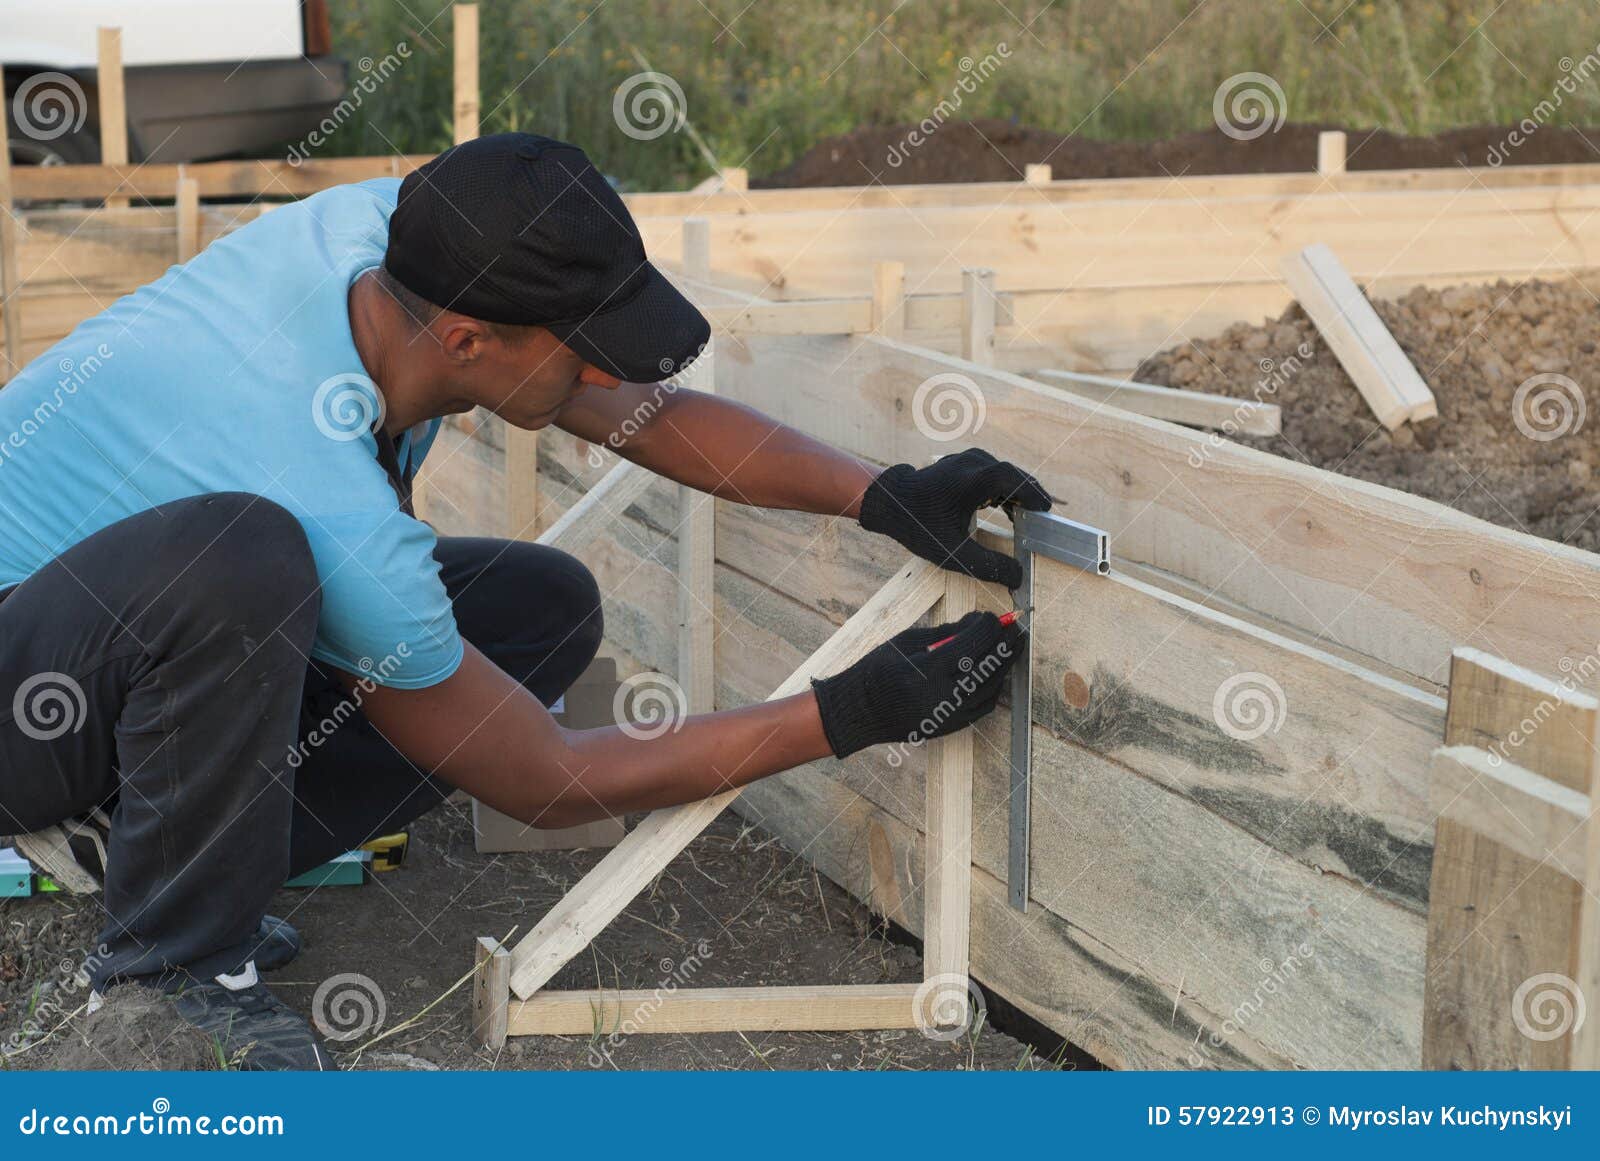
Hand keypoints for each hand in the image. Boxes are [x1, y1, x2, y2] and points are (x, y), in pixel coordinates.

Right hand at [810, 611, 1023, 757]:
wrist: (859, 711)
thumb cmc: (878, 670)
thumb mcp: (907, 641)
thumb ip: (945, 633)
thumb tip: (978, 622)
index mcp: (929, 668)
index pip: (976, 642)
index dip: (990, 625)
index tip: (992, 615)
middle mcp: (943, 694)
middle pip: (991, 664)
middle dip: (1007, 642)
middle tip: (1015, 627)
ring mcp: (949, 714)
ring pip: (993, 686)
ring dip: (1006, 664)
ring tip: (1011, 647)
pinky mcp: (951, 727)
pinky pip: (984, 706)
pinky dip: (994, 687)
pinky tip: (996, 674)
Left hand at [858, 449, 1050, 588]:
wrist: (889, 502)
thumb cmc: (919, 526)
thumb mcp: (953, 552)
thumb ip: (987, 566)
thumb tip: (1017, 577)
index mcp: (974, 479)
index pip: (1017, 481)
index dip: (1035, 496)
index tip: (1046, 514)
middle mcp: (974, 462)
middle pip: (1013, 477)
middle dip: (1030, 498)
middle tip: (1042, 521)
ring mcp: (968, 459)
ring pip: (1004, 474)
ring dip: (1017, 494)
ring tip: (1027, 518)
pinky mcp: (963, 462)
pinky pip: (992, 473)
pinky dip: (1003, 490)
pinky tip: (1008, 509)